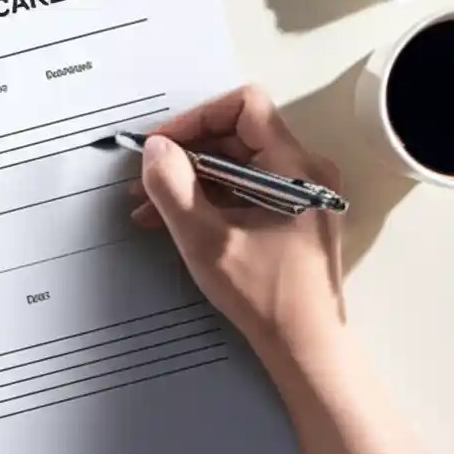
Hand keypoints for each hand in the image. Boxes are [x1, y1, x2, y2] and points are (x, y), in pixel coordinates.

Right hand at [129, 86, 344, 354]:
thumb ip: (174, 188)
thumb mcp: (206, 240)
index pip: (246, 106)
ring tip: (148, 204)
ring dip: (191, 178)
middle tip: (147, 176)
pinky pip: (245, 189)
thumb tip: (155, 148)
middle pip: (238, 134)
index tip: (163, 144)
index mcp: (294, 167)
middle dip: (187, 152)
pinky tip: (172, 220)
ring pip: (237, 164)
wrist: (306, 347)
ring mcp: (300, 194)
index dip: (198, 117)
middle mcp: (304, 171)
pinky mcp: (292, 216)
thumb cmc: (263, 295)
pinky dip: (209, 198)